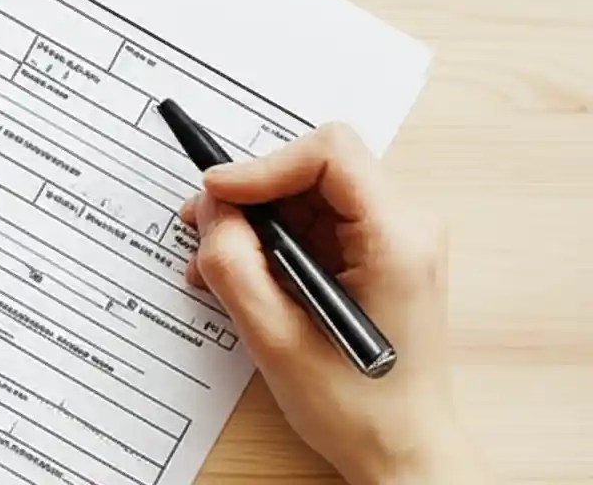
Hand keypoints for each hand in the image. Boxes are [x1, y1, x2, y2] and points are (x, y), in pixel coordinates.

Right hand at [180, 124, 491, 484]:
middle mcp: (404, 227)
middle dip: (251, 193)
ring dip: (256, 221)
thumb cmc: (358, 409)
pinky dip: (272, 241)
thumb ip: (233, 264)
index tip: (218, 195)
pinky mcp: (374, 255)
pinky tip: (241, 275)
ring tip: (213, 262)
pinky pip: (314, 223)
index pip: (329, 154)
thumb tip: (211, 208)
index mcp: (396, 240)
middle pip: (314, 169)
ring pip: (308, 194)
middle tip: (201, 226)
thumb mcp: (275, 337)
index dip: (264, 165)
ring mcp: (392, 240)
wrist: (402, 452)